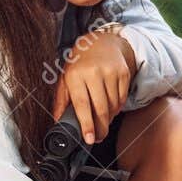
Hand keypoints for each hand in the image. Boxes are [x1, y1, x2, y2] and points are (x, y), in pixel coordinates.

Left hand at [54, 28, 135, 144]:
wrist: (101, 42)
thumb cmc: (80, 63)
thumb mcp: (66, 78)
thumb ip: (61, 100)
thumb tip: (58, 121)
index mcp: (75, 75)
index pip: (82, 104)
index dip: (86, 124)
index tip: (89, 138)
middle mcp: (93, 72)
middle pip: (100, 109)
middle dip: (100, 128)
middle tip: (98, 137)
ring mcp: (111, 72)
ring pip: (113, 106)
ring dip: (108, 118)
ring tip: (102, 119)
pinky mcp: (123, 73)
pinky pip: (122, 99)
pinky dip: (116, 107)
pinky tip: (110, 106)